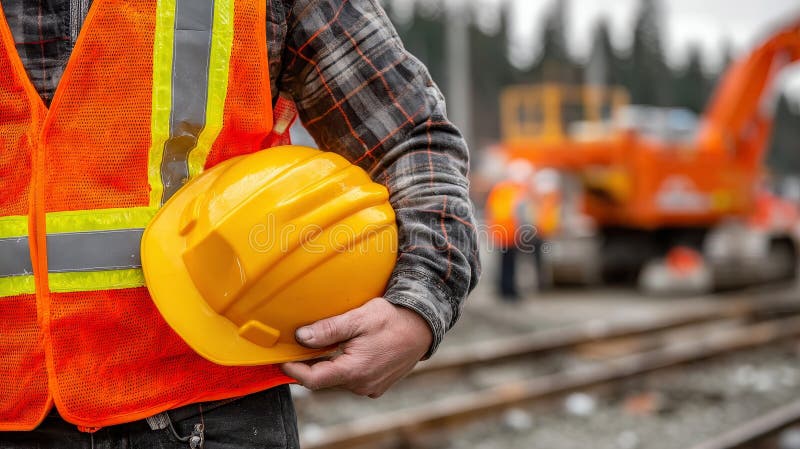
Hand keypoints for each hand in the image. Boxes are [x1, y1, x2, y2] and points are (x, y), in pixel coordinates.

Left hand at [281, 297, 432, 397]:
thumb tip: (300, 336)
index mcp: (354, 370)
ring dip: (330, 365)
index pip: (313, 380)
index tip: (282, 362)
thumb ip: (328, 330)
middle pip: (325, 380)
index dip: (294, 371)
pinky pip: (353, 380)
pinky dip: (344, 368)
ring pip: (339, 380)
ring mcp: (371, 388)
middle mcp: (362, 385)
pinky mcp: (377, 386)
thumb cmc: (392, 319)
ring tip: (327, 345)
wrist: (423, 326)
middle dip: (311, 365)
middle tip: (301, 346)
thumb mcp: (358, 318)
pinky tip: (347, 351)